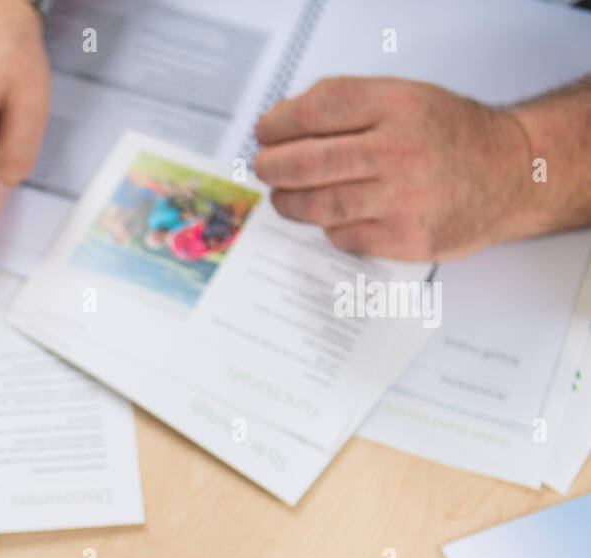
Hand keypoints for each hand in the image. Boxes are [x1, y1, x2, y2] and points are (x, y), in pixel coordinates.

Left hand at [253, 77, 531, 260]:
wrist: (512, 174)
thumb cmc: (447, 136)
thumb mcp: (405, 99)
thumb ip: (347, 105)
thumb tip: (279, 123)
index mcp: (398, 105)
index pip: (315, 111)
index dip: (277, 125)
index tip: (264, 134)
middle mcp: (400, 150)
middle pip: (305, 163)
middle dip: (271, 167)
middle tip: (265, 169)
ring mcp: (403, 198)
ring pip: (317, 205)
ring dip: (289, 202)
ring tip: (285, 196)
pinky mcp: (405, 239)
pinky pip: (342, 236)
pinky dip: (330, 227)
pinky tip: (335, 217)